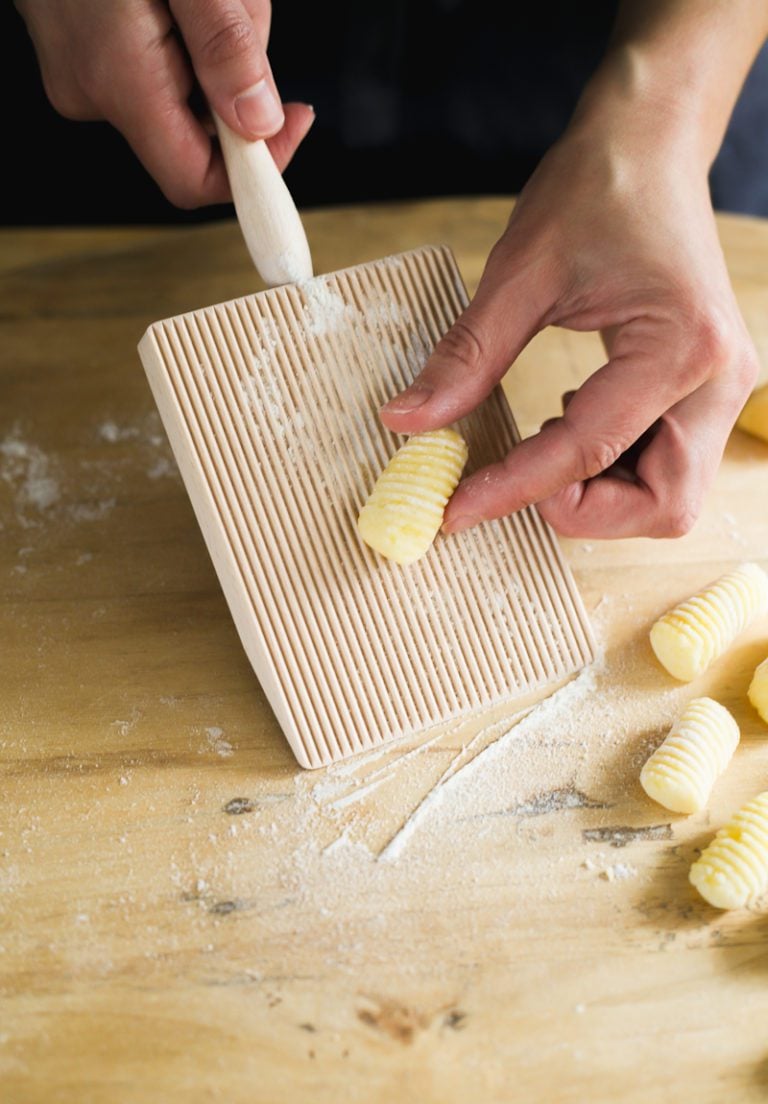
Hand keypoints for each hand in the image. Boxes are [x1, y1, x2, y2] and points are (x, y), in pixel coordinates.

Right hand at [15, 0, 313, 206]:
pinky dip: (185, 36)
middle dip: (236, 84)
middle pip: (195, 134)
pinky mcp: (80, 48)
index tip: (291, 123)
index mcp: (119, 80)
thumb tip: (260, 121)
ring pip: (180, 95)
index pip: (195, 180)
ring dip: (214, 53)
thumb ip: (226, 48)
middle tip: (241, 11)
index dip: (254, 167)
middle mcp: (92, 90)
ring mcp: (80, 70)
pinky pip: (153, 66)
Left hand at [380, 125, 757, 539]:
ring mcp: (722, 386)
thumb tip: (406, 422)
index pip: (587, 451)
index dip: (514, 489)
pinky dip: (613, 468)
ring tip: (541, 440)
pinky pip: (666, 463)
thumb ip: (467, 357)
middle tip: (511, 479)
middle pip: (661, 504)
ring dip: (599, 495)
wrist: (651, 143)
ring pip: (669, 496)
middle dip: (582, 511)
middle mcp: (718, 379)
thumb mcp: (519, 271)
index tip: (454, 510)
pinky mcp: (707, 386)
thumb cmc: (596, 188)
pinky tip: (568, 421)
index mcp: (680, 346)